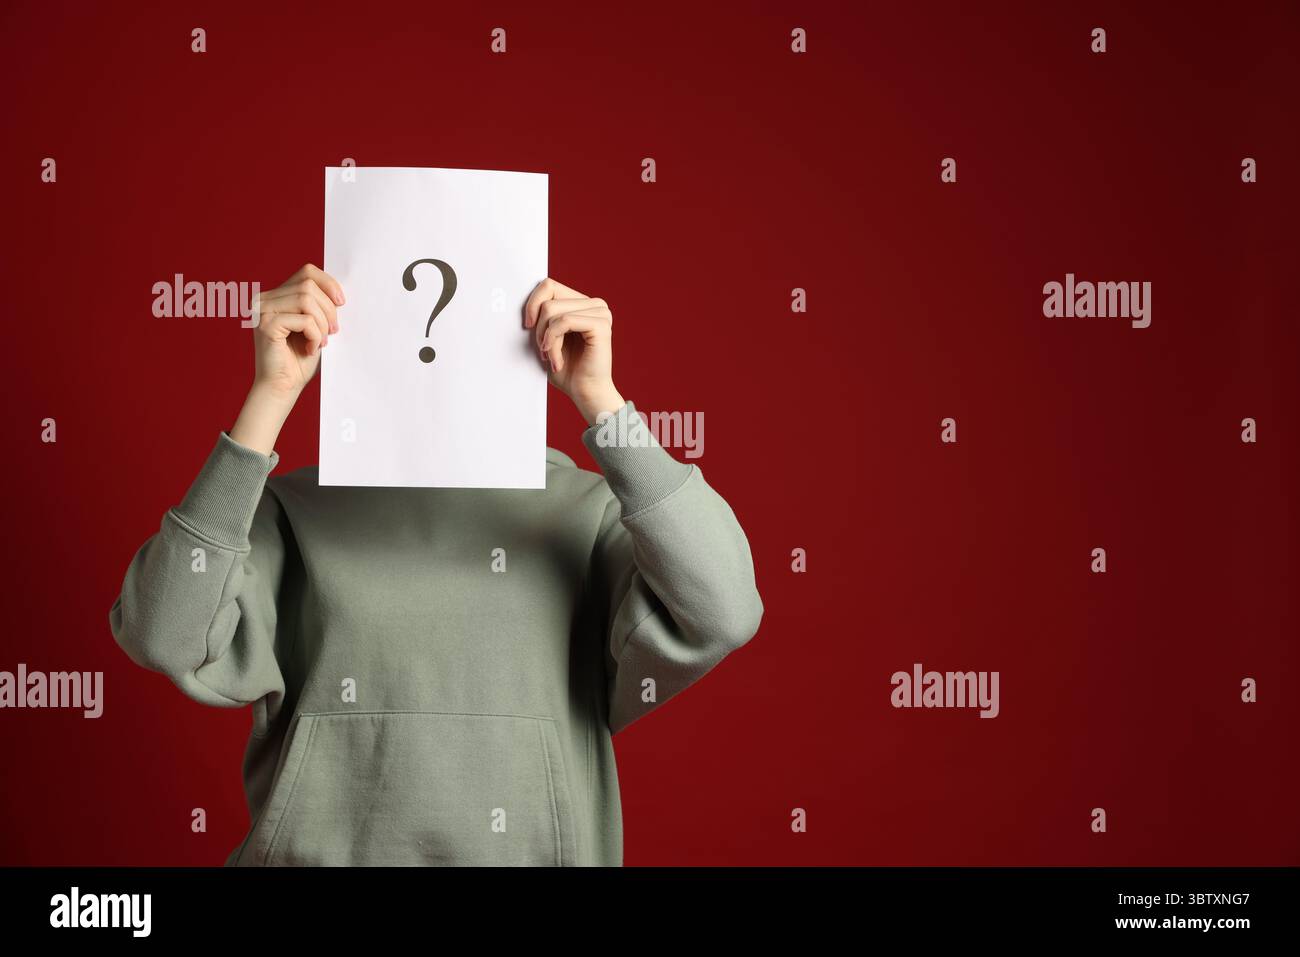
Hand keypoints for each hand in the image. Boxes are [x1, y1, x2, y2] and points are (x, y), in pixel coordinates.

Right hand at [230, 263, 344, 454]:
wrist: (282, 388)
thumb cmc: (299, 360)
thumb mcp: (314, 326)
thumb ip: (319, 306)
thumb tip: (338, 292)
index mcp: (275, 297)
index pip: (306, 272)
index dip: (329, 283)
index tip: (342, 303)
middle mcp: (264, 299)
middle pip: (309, 285)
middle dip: (329, 310)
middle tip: (332, 332)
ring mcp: (262, 310)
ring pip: (307, 299)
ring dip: (322, 323)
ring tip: (321, 341)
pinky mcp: (265, 325)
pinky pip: (304, 320)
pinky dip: (315, 335)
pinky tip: (310, 349)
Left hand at [524, 277, 623, 424]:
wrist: (586, 394)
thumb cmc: (568, 370)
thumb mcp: (547, 338)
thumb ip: (541, 317)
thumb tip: (521, 300)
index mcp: (583, 304)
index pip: (549, 285)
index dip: (532, 304)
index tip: (527, 326)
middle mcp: (595, 304)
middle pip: (548, 298)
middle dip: (538, 328)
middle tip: (543, 350)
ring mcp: (601, 312)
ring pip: (553, 310)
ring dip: (546, 338)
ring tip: (551, 357)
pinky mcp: (601, 324)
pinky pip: (563, 322)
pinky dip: (554, 342)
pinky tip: (557, 360)